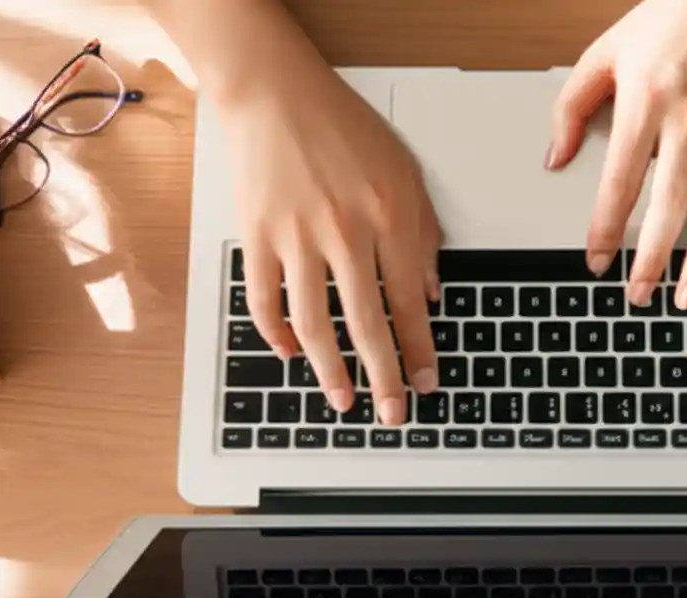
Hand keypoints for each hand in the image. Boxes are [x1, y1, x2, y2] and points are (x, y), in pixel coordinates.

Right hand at [223, 33, 441, 424]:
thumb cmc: (344, 129)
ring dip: (330, 371)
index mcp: (389, 216)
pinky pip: (264, 301)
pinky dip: (276, 335)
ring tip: (343, 400)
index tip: (427, 383)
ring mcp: (295, 237)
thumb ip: (422, 235)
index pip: (410, 303)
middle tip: (393, 414)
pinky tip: (292, 355)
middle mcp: (345, 231)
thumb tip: (430, 294)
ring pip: (314, 324)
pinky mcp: (256, 236)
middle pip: (366, 324)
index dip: (421, 351)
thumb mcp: (405, 173)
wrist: (276, 94)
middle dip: (384, 378)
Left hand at [548, 0, 686, 310]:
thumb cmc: (669, 16)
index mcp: (646, 105)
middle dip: (652, 261)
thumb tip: (555, 159)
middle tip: (638, 295)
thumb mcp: (604, 51)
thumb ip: (571, 107)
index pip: (621, 184)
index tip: (597, 260)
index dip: (607, 229)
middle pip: (671, 209)